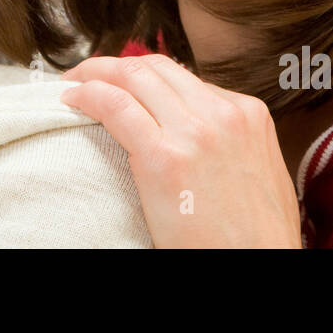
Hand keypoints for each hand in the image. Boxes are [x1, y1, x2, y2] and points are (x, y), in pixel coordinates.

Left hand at [60, 54, 300, 247]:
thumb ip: (228, 139)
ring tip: (74, 83)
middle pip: (155, 68)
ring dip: (96, 73)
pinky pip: (115, 106)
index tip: (124, 85)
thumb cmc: (257, 236)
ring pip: (133, 77)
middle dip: (116, 66)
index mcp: (248, 114)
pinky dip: (88, 95)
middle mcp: (223, 113)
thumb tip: (191, 126)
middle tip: (89, 75)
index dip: (146, 78)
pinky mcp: (164, 158)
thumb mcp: (258, 170)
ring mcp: (194, 132)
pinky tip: (72, 100)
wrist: (259, 266)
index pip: (184, 77)